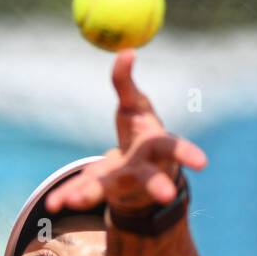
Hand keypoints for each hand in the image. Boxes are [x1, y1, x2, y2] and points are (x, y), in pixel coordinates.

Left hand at [45, 50, 206, 214]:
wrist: (134, 172)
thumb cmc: (140, 133)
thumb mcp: (134, 106)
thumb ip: (126, 84)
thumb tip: (126, 51)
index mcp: (156, 148)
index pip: (173, 148)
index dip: (187, 153)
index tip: (203, 163)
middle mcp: (142, 170)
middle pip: (152, 177)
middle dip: (159, 186)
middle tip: (167, 196)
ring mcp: (121, 184)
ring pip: (109, 188)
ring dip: (92, 193)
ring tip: (74, 200)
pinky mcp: (99, 190)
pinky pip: (83, 191)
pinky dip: (68, 195)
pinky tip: (53, 204)